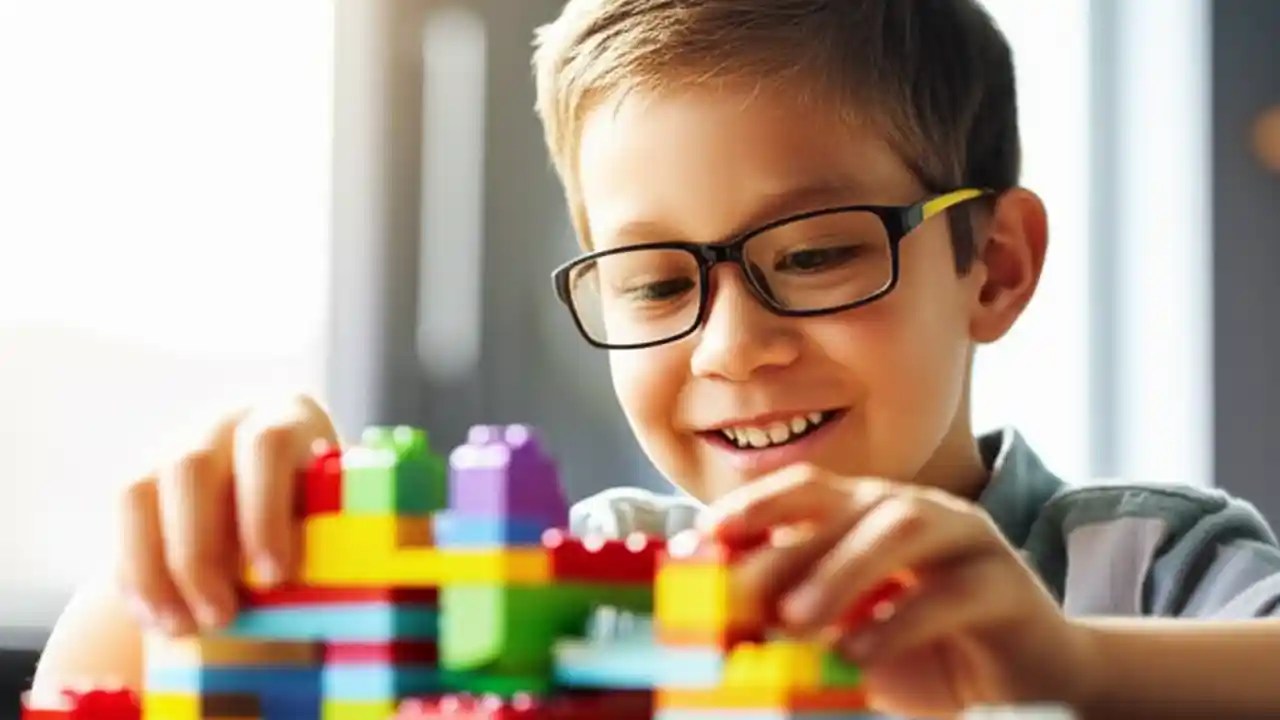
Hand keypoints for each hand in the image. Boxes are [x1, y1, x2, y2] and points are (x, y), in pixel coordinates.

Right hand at [114, 395, 338, 635]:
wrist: (277, 493)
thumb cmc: (323, 507)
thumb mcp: (335, 506)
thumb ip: (332, 525)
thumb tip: (339, 569)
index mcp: (285, 414)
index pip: (266, 445)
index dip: (266, 510)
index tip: (277, 575)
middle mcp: (223, 419)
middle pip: (190, 467)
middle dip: (201, 550)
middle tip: (223, 616)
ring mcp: (174, 443)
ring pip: (141, 491)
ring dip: (158, 567)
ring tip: (184, 627)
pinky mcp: (141, 478)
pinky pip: (123, 520)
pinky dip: (136, 573)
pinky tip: (157, 618)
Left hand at [698, 464, 1096, 718]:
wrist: (1034, 679)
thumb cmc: (929, 653)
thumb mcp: (850, 632)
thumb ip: (796, 618)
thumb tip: (721, 620)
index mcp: (872, 514)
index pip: (806, 490)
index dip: (753, 506)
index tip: (702, 538)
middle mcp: (917, 512)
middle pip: (845, 503)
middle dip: (785, 547)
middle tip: (740, 598)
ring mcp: (967, 540)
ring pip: (901, 527)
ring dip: (841, 571)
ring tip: (796, 620)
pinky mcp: (1007, 586)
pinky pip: (951, 592)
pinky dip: (898, 622)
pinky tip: (858, 653)